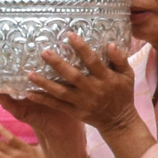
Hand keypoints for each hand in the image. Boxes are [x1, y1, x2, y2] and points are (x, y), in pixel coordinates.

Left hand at [13, 35, 138, 135]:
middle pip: (73, 76)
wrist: (119, 122)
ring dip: (45, 83)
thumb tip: (111, 44)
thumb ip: (120, 60)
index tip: (69, 35)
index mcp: (106, 79)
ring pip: (61, 92)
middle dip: (58, 64)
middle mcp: (93, 90)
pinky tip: (29, 93)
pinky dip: (44, 100)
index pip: (93, 61)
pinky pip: (57, 105)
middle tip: (44, 52)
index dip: (82, 48)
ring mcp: (82, 103)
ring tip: (30, 74)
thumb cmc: (123, 94)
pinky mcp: (75, 112)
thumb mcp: (128, 76)